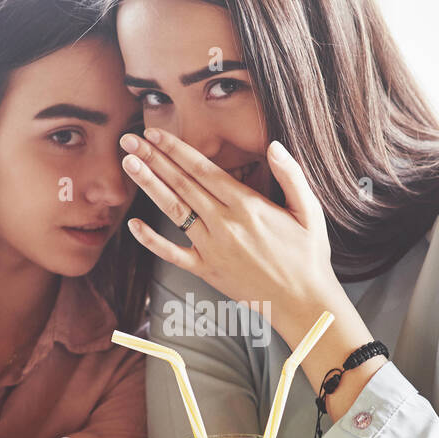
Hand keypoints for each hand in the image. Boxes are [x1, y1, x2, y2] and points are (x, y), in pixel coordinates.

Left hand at [120, 128, 344, 338]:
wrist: (302, 303)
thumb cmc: (308, 256)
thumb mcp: (309, 210)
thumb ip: (291, 175)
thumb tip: (275, 146)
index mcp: (248, 206)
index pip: (204, 170)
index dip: (177, 150)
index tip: (156, 134)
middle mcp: (225, 224)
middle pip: (182, 184)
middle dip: (154, 159)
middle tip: (130, 140)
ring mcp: (212, 248)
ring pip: (174, 211)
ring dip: (149, 186)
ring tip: (129, 165)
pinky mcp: (206, 271)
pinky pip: (173, 254)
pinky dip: (151, 241)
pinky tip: (133, 225)